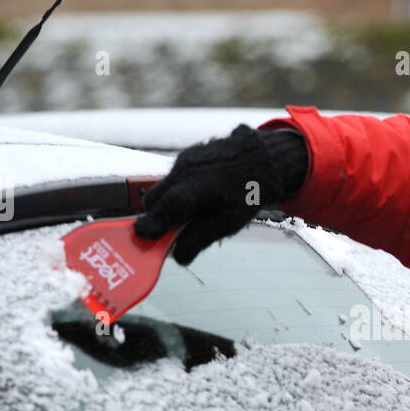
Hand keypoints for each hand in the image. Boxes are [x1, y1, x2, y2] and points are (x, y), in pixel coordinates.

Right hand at [134, 124, 307, 265]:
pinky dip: (178, 189)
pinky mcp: (188, 154)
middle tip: (173, 230)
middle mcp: (180, 174)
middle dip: (158, 217)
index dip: (147, 229)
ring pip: (162, 187)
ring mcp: (183, 161)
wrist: (265, 156)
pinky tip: (200, 195)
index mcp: (187, 194)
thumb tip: (178, 256)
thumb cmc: (248, 191)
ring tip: (192, 212)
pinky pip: (174, 176)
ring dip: (168, 203)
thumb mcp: (227, 223)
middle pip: (152, 202)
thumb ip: (198, 239)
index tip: (144, 238)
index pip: (155, 214)